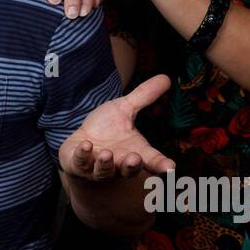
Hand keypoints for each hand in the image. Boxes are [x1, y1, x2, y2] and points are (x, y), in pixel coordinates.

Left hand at [59, 74, 174, 180]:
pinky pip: (80, 163)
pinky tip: (86, 145)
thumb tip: (165, 77)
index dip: (161, 165)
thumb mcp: (124, 109)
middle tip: (134, 159)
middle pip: (128, 170)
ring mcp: (97, 168)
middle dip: (131, 166)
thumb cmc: (106, 127)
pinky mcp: (78, 165)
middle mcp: (118, 163)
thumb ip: (144, 96)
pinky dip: (82, 156)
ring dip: (105, 164)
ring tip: (107, 154)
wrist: (79, 139)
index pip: (152, 160)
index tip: (170, 167)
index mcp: (135, 152)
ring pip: (104, 172)